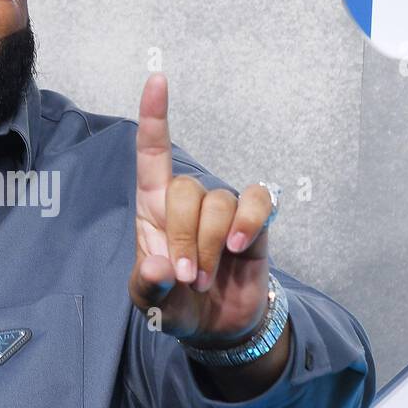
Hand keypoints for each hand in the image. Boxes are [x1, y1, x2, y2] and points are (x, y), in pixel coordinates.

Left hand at [127, 73, 274, 346]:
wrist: (216, 328)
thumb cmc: (175, 304)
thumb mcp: (149, 302)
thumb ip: (149, 286)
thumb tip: (163, 267)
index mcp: (154, 207)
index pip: (153, 154)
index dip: (155, 117)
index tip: (157, 79)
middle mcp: (188, 201)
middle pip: (187, 190)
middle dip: (183, 237)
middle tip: (187, 277)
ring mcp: (223, 211)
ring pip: (219, 203)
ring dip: (211, 243)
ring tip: (205, 280)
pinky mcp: (255, 224)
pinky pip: (258, 203)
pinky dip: (249, 222)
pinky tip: (240, 247)